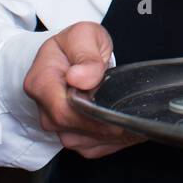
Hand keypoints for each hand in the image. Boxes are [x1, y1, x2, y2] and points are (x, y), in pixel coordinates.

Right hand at [24, 21, 145, 158]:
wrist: (74, 54)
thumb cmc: (77, 44)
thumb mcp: (83, 36)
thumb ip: (85, 55)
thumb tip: (79, 78)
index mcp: (41, 83)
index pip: (64, 111)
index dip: (93, 118)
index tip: (119, 117)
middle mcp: (46, 111)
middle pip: (77, 129)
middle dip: (111, 128)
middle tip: (141, 121)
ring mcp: (58, 127)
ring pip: (88, 142)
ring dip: (116, 137)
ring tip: (140, 121)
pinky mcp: (73, 136)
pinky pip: (95, 147)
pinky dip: (117, 141)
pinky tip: (132, 128)